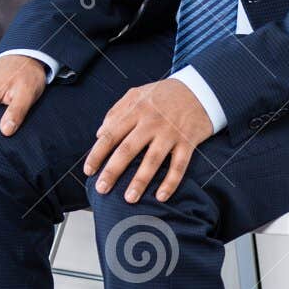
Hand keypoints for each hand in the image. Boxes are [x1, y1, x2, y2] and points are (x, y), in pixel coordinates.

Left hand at [83, 77, 213, 203]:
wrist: (200, 89)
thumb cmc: (164, 93)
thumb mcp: (137, 94)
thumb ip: (116, 111)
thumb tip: (99, 133)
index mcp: (136, 110)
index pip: (111, 134)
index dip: (97, 153)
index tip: (88, 170)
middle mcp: (151, 122)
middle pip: (128, 149)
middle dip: (113, 171)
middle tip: (102, 189)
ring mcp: (170, 132)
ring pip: (152, 160)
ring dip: (140, 181)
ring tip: (129, 198)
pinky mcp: (188, 141)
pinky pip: (179, 165)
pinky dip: (170, 182)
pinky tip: (161, 197)